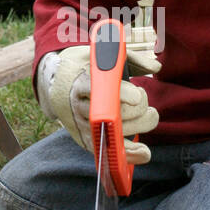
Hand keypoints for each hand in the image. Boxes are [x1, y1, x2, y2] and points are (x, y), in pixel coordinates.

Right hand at [36, 41, 160, 162]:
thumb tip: (156, 67)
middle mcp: (78, 106)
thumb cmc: (83, 66)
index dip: (120, 94)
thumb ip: (131, 59)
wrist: (53, 82)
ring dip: (140, 126)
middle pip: (113, 114)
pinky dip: (128, 154)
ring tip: (149, 114)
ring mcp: (81, 126)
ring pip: (115, 133)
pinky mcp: (84, 140)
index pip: (99, 91)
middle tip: (142, 98)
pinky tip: (144, 152)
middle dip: (139, 108)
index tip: (136, 96)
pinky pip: (108, 152)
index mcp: (80, 81)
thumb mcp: (101, 55)